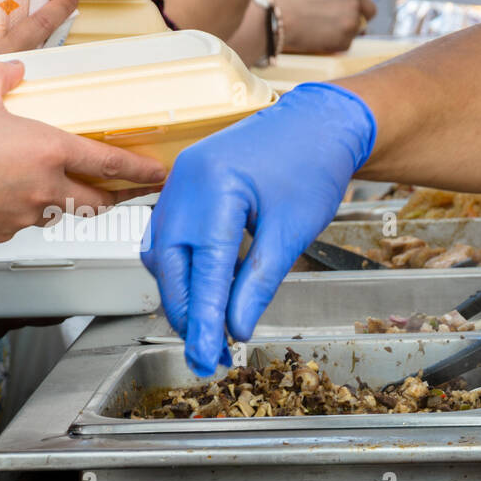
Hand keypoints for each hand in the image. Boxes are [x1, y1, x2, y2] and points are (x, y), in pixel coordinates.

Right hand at [0, 60, 167, 247]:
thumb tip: (11, 70)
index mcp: (51, 152)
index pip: (112, 164)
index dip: (141, 171)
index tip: (159, 174)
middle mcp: (50, 186)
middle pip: (100, 200)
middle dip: (121, 197)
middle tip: (134, 193)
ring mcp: (33, 212)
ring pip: (67, 211)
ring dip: (76, 203)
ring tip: (77, 194)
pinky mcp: (11, 229)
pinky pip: (33, 221)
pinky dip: (36, 212)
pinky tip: (24, 202)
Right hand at [142, 82, 374, 374]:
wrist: (316, 123)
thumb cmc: (312, 166)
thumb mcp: (291, 232)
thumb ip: (259, 282)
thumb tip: (236, 327)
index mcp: (213, 189)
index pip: (203, 271)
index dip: (203, 320)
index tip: (209, 356)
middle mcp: (183, 185)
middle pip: (172, 268)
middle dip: (187, 316)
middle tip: (207, 357)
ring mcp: (177, 185)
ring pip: (165, 256)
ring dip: (183, 297)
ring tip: (208, 333)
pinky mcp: (182, 190)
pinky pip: (168, 238)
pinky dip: (183, 271)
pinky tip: (201, 294)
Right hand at [266, 0, 376, 54]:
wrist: (271, 14)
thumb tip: (344, 3)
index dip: (354, 2)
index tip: (345, 11)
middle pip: (368, 10)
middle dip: (357, 18)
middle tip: (339, 26)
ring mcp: (352, 12)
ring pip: (357, 28)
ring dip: (344, 33)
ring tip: (318, 30)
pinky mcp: (348, 33)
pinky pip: (347, 43)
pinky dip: (336, 45)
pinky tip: (317, 38)